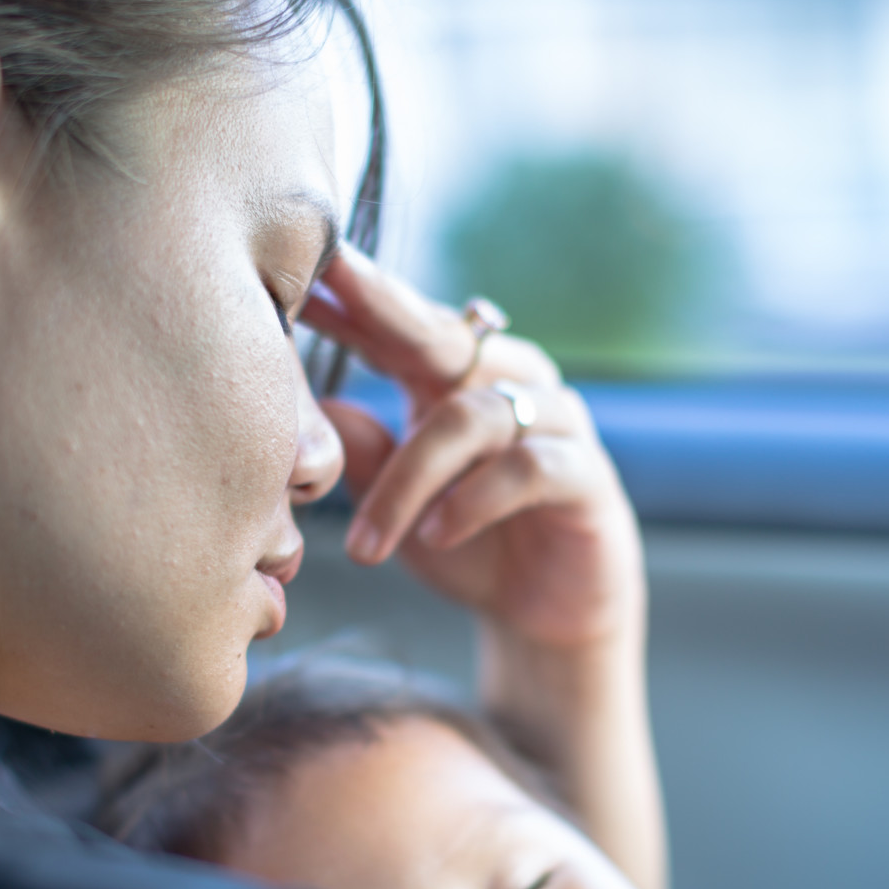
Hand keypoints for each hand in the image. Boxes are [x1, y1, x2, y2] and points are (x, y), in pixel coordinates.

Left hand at [304, 246, 642, 649]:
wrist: (546, 619)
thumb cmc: (466, 545)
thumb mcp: (399, 504)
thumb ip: (364, 453)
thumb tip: (304, 406)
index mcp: (459, 381)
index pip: (401, 327)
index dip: (352, 298)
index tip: (301, 269)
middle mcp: (511, 383)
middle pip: (443, 334)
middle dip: (381, 310)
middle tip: (327, 291)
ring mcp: (554, 423)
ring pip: (471, 416)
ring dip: (409, 481)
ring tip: (366, 543)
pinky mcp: (587, 474)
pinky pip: (525, 468)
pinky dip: (472, 500)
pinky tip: (437, 534)